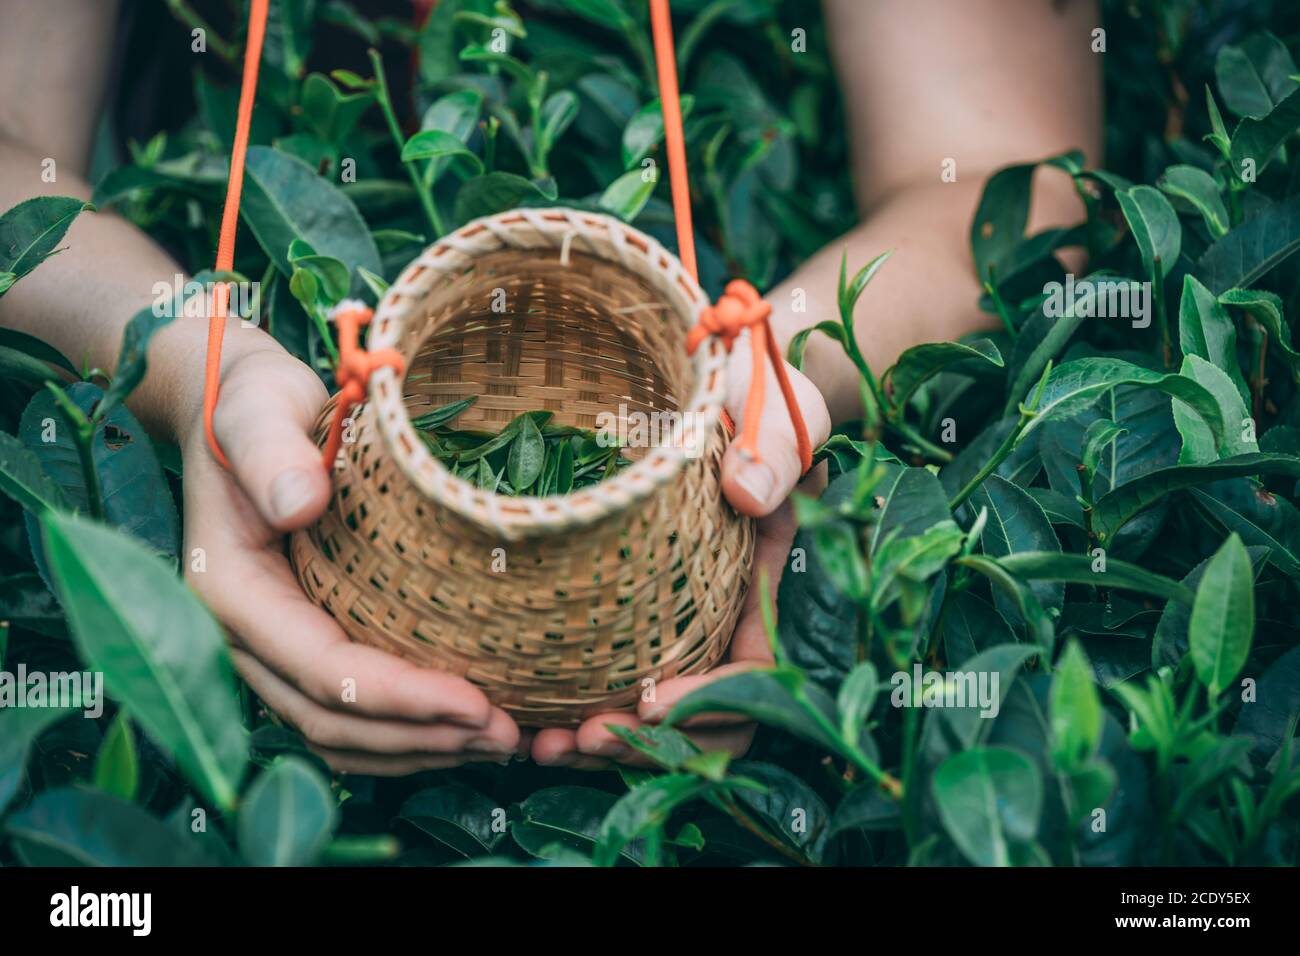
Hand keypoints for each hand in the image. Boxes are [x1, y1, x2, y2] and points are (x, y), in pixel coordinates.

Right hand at [177, 338, 523, 774]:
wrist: (234, 408)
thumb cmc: (252, 405)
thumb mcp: (257, 414)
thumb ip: (272, 457)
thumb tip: (301, 504)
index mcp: (229, 593)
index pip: (321, 670)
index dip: (400, 697)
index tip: (476, 702)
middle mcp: (242, 638)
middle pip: (331, 719)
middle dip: (420, 738)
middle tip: (506, 734)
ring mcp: (267, 648)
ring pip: (337, 731)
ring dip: (417, 747)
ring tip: (499, 741)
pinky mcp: (296, 643)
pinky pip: (344, 711)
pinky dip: (402, 731)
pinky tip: (460, 726)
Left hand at [532, 338, 830, 767]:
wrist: (716, 383)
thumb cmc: (755, 394)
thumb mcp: (774, 409)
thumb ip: (770, 447)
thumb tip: (747, 495)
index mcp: (770, 589)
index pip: (753, 676)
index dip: (708, 704)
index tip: (647, 702)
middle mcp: (730, 622)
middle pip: (704, 722)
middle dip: (647, 744)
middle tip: (578, 741)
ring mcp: (684, 625)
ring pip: (658, 718)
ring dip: (607, 742)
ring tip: (540, 746)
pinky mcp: (635, 617)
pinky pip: (615, 681)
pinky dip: (576, 707)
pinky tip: (526, 715)